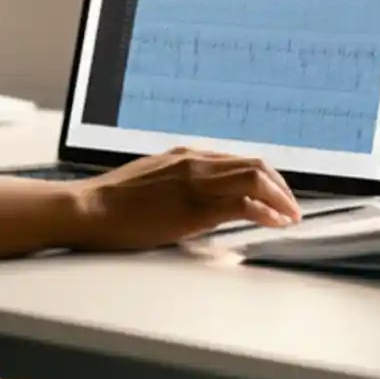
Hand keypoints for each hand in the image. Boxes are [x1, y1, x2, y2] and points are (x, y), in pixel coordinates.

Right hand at [70, 148, 301, 250]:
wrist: (88, 209)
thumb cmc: (111, 202)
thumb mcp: (150, 180)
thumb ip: (176, 183)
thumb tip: (194, 198)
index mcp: (185, 155)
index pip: (237, 160)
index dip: (263, 177)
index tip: (274, 194)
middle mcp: (195, 162)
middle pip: (254, 164)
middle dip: (280, 185)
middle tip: (291, 206)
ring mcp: (196, 182)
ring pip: (255, 178)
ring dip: (280, 198)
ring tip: (291, 215)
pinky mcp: (194, 207)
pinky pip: (243, 203)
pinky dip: (266, 212)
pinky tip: (275, 222)